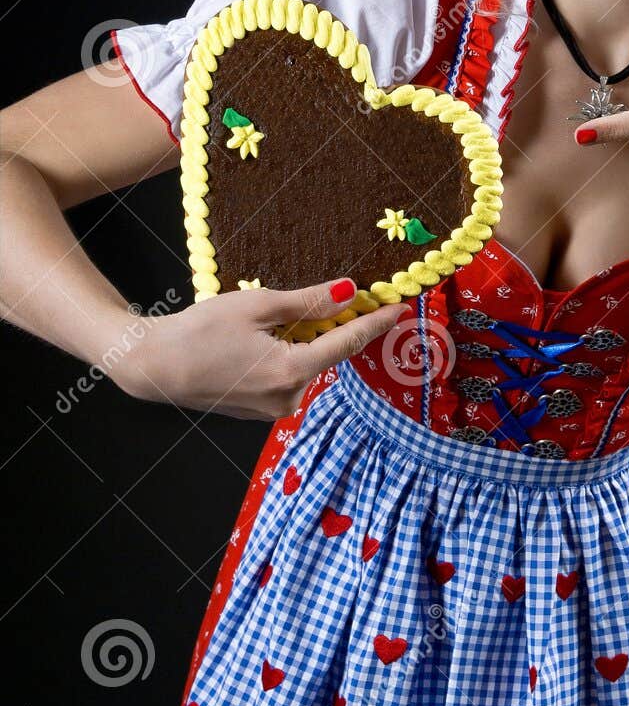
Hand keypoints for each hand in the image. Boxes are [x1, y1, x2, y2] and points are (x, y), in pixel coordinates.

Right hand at [110, 278, 412, 419]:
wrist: (152, 366)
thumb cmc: (199, 331)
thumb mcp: (258, 307)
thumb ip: (309, 303)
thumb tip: (350, 293)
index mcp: (291, 372)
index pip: (347, 344)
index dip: (375, 323)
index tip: (399, 308)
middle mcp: (288, 398)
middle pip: (327, 355)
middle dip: (335, 328)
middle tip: (344, 297)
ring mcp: (273, 409)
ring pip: (306, 365)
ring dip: (306, 341)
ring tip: (276, 318)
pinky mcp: (259, 412)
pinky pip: (287, 377)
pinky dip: (287, 355)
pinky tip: (263, 339)